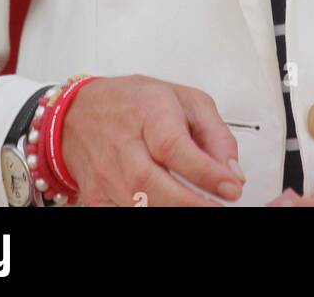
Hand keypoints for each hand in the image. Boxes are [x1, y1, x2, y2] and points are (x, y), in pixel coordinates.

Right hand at [60, 74, 245, 206]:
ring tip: (199, 206)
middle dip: (190, 203)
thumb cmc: (136, 103)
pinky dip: (148, 214)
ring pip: (138, 204)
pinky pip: (122, 213)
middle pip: (152, 183)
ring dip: (173, 210)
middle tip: (218, 206)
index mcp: (149, 111)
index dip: (205, 171)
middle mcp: (123, 144)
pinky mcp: (96, 197)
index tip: (231, 186)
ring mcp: (106, 174)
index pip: (174, 146)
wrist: (81, 113)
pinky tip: (168, 206)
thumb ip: (215, 134)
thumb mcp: (185, 100)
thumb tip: (233, 172)